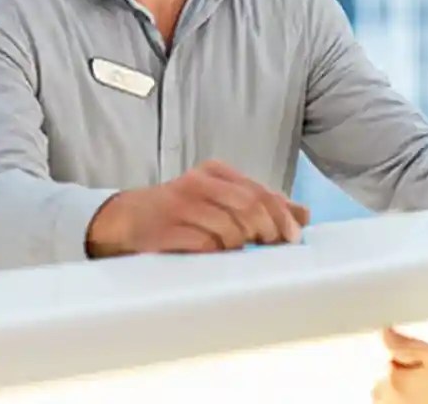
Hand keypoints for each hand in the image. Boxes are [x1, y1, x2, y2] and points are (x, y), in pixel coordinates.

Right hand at [85, 160, 310, 256]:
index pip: (259, 192)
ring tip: (230, 249)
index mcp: (215, 172)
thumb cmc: (181, 212)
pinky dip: (214, 253)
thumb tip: (303, 215)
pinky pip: (203, 246)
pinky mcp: (163, 231)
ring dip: (237, 245)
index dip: (282, 216)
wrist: (123, 219)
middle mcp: (198, 184)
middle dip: (266, 231)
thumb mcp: (221, 200)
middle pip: (248, 208)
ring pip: (229, 229)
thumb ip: (260, 205)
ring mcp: (179, 207)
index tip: (292, 238)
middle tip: (270, 246)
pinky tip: (210, 254)